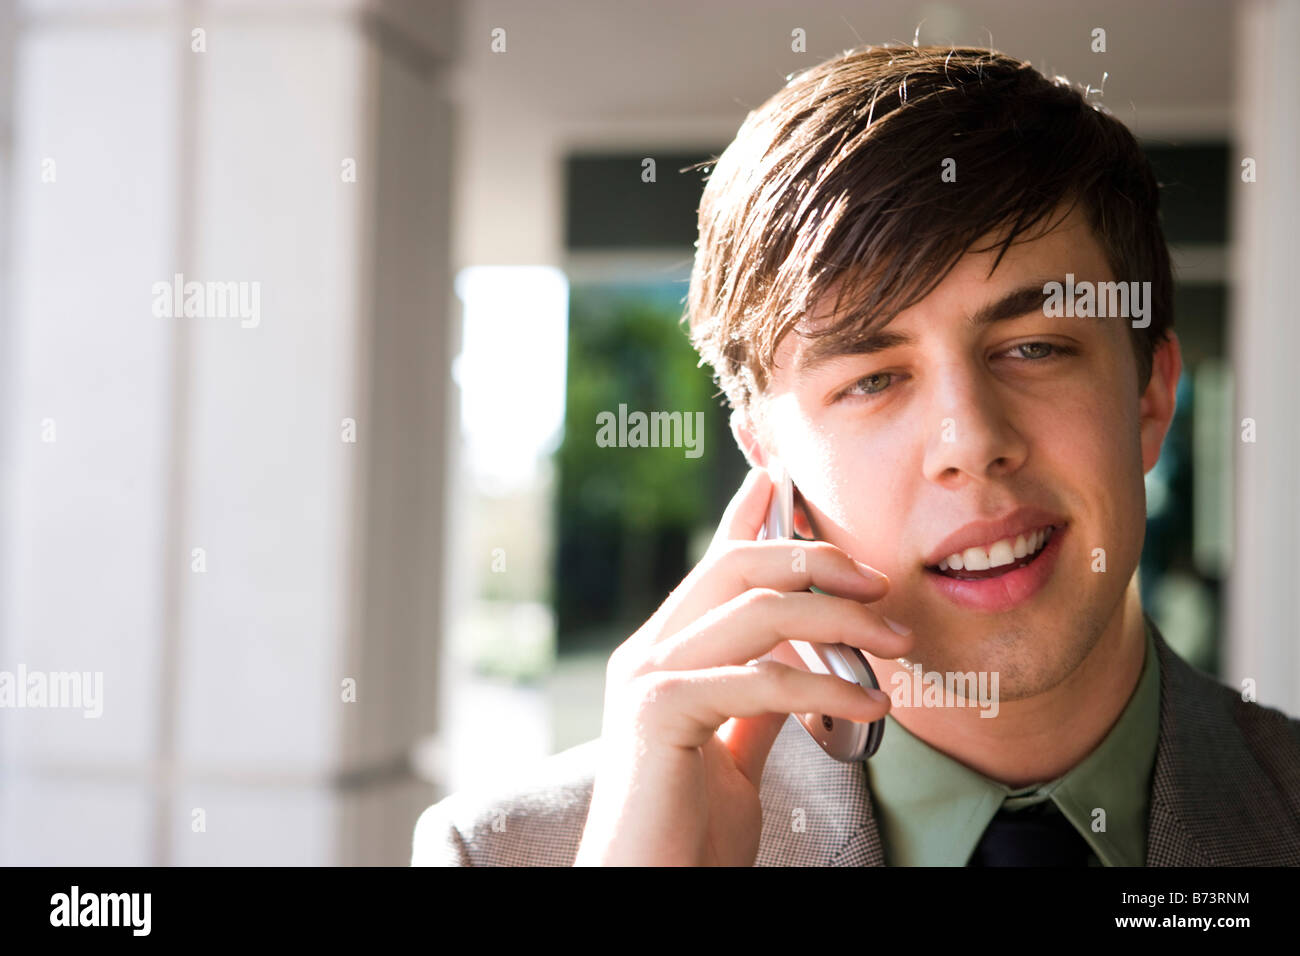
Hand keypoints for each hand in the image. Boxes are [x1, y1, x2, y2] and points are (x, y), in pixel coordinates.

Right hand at [573, 466, 911, 865]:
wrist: (644, 890)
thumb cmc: (686, 831)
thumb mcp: (732, 752)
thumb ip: (755, 703)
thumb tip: (795, 668)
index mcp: (663, 655)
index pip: (712, 567)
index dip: (745, 517)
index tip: (778, 481)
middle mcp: (648, 653)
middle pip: (740, 569)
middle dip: (818, 560)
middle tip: (880, 583)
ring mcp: (649, 678)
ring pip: (757, 611)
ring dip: (841, 620)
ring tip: (895, 643)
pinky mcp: (660, 712)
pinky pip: (761, 680)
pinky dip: (827, 687)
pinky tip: (870, 703)